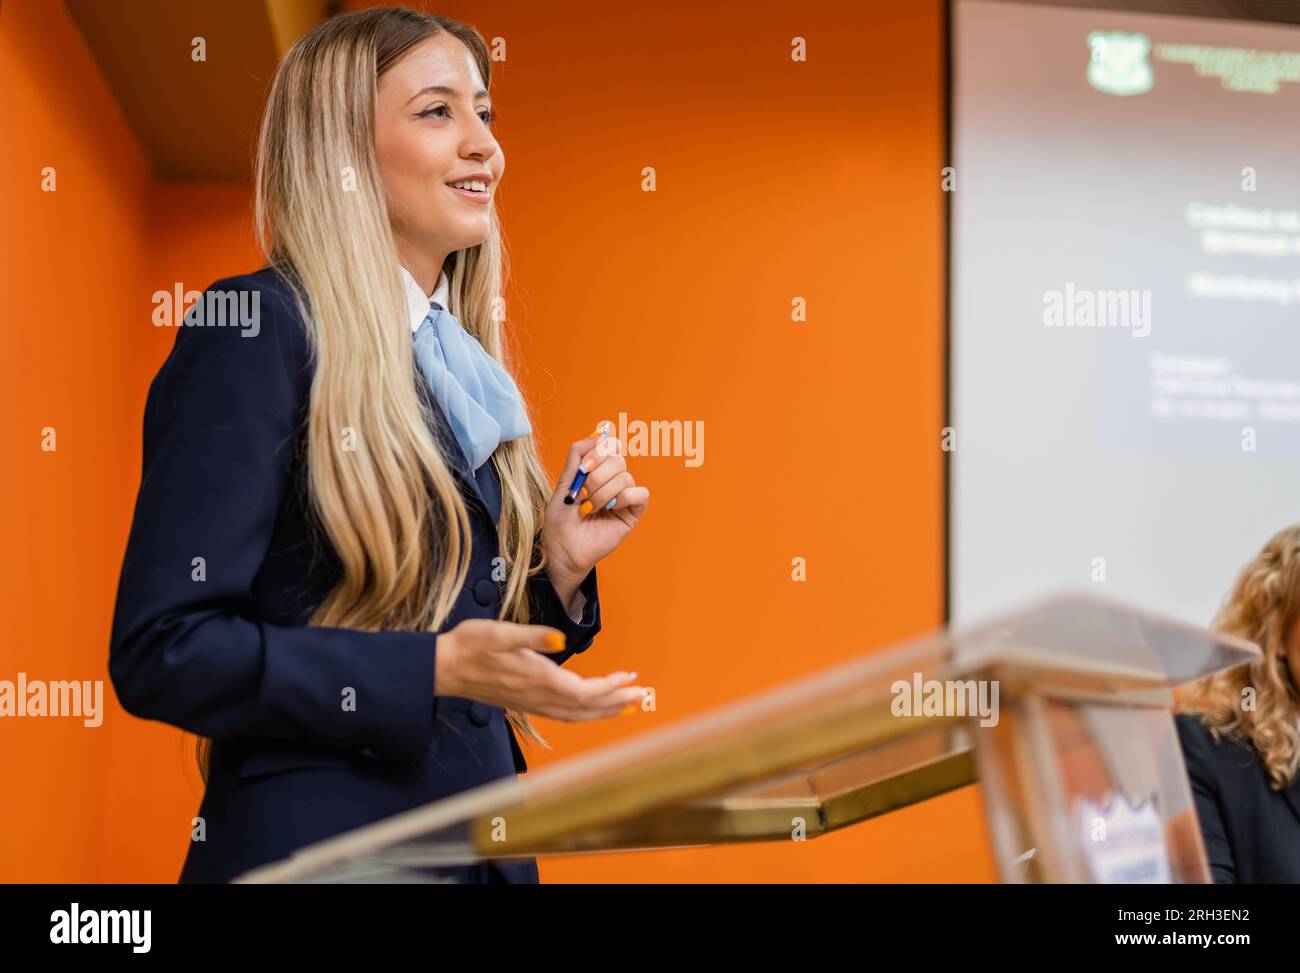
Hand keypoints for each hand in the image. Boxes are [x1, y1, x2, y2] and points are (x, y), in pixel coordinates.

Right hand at [434, 618, 641, 719]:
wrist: (444, 667)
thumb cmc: (471, 645)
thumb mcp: (500, 632)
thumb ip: (532, 636)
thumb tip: (559, 640)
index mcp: (537, 678)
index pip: (583, 691)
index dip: (609, 688)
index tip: (630, 679)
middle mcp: (537, 696)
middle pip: (586, 707)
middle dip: (616, 702)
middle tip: (641, 695)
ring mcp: (531, 703)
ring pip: (576, 715)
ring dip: (603, 711)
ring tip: (626, 705)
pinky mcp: (526, 703)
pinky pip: (563, 714)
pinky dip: (584, 713)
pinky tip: (592, 709)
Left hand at [541, 424, 649, 584]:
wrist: (562, 546)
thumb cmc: (561, 518)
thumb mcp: (564, 480)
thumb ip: (578, 454)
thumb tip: (598, 433)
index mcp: (598, 470)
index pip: (610, 446)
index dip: (599, 452)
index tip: (583, 468)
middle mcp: (613, 480)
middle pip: (618, 459)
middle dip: (597, 476)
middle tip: (583, 493)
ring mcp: (624, 496)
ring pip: (625, 476)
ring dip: (603, 492)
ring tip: (589, 508)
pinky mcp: (633, 513)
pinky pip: (640, 494)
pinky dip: (624, 498)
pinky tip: (609, 509)